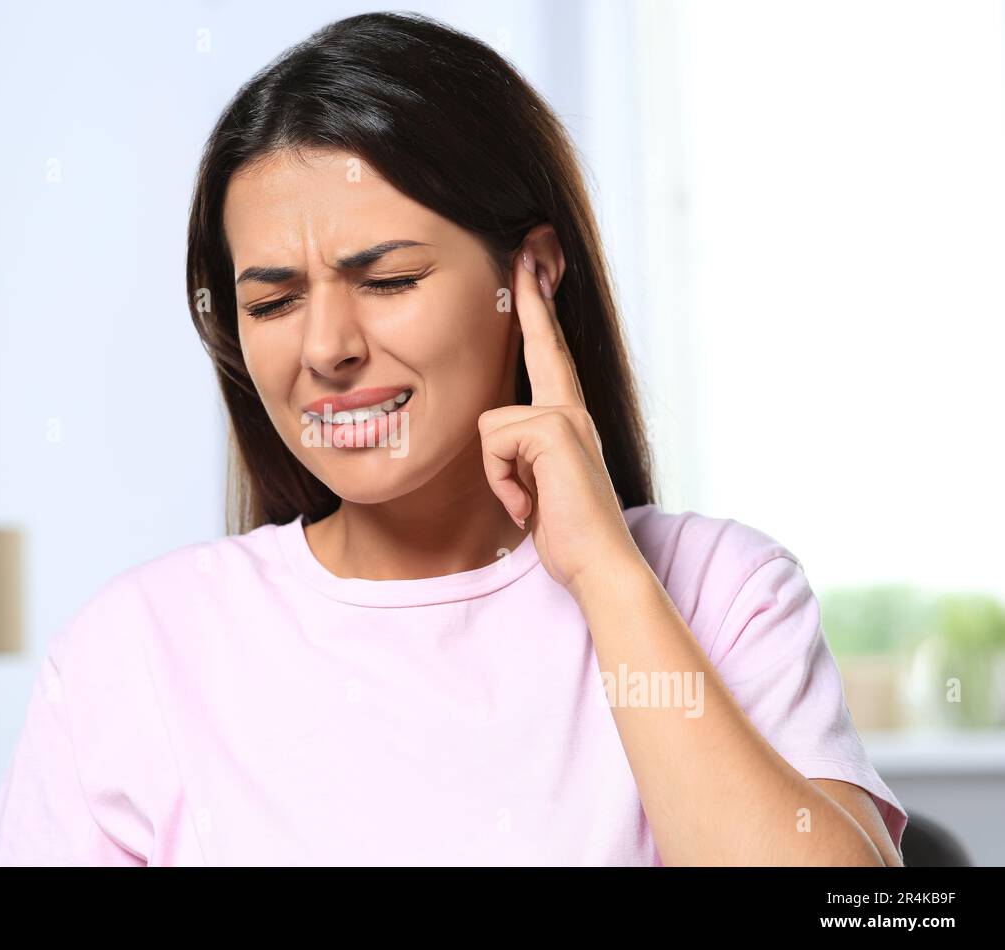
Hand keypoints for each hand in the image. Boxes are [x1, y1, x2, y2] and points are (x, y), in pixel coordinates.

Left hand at [478, 242, 642, 595]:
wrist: (601, 565)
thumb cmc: (569, 534)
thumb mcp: (540, 487)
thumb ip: (526, 456)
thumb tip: (502, 440)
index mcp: (568, 419)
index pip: (551, 355)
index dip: (542, 310)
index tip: (537, 263)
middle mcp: (572, 410)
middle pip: (544, 343)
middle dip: (536, 294)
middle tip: (531, 242)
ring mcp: (567, 418)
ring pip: (491, 425)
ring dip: (498, 475)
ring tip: (528, 502)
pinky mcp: (554, 431)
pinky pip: (494, 445)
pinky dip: (503, 484)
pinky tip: (530, 506)